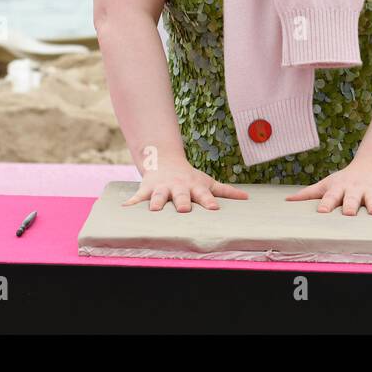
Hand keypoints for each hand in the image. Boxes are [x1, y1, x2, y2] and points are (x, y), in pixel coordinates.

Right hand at [122, 160, 248, 211]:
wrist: (165, 161)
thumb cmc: (190, 178)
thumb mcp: (207, 182)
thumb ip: (226, 191)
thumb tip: (247, 199)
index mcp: (194, 188)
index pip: (203, 195)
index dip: (209, 201)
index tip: (213, 209)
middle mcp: (178, 188)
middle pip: (180, 196)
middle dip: (181, 202)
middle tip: (183, 210)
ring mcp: (161, 189)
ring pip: (159, 196)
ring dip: (157, 203)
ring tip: (154, 210)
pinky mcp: (147, 190)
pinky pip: (137, 197)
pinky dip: (131, 203)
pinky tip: (125, 209)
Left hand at [287, 156, 371, 215]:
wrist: (370, 166)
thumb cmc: (343, 181)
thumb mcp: (326, 185)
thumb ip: (308, 194)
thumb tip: (287, 200)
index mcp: (339, 189)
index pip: (330, 197)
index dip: (325, 204)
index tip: (321, 211)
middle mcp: (355, 190)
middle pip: (351, 198)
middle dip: (350, 205)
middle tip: (348, 213)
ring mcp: (371, 191)